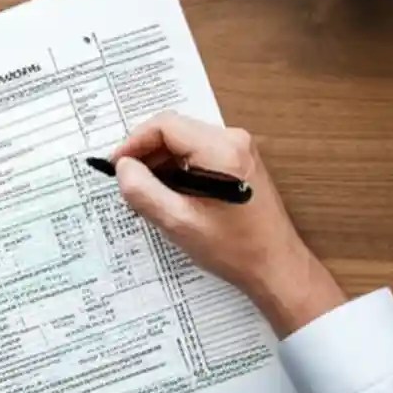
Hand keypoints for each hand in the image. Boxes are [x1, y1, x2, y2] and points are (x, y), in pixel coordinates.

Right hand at [111, 113, 344, 336]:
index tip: (116, 166)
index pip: (165, 125)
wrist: (276, 267)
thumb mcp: (179, 223)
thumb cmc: (236, 250)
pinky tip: (169, 197)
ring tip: (148, 195)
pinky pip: (198, 155)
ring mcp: (239, 150)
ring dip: (161, 164)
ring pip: (184, 143)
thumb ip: (144, 191)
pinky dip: (178, 170)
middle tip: (128, 184)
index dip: (134, 142)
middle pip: (175, 131)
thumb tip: (123, 167)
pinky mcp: (239, 163)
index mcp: (222, 150)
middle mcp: (234, 140)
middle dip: (146, 155)